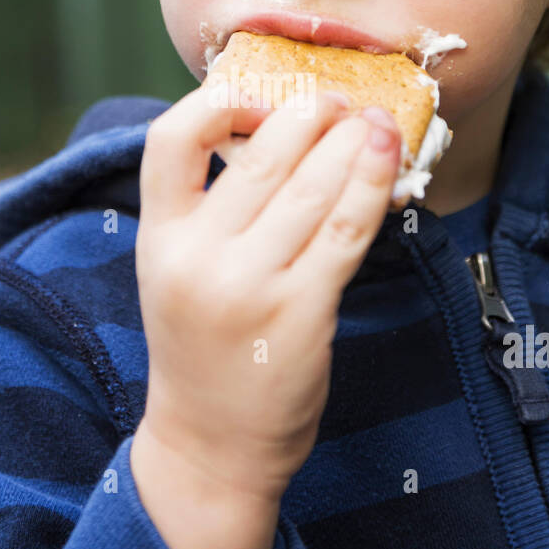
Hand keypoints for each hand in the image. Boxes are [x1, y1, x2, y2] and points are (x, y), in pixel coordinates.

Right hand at [134, 83, 400, 502]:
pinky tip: (389, 164)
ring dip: (354, 143)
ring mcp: (249, 287)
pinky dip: (372, 188)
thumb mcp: (177, 273)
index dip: (219, 103)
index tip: (260, 99)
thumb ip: (209, 210)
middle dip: (310, 115)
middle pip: (261, 157)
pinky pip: (345, 231)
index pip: (170, 140)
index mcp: (158, 239)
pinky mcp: (301, 312)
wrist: (210, 448)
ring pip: (312, 188)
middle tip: (340, 101)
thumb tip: (281, 132)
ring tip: (377, 122)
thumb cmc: (203, 350)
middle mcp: (197, 258)